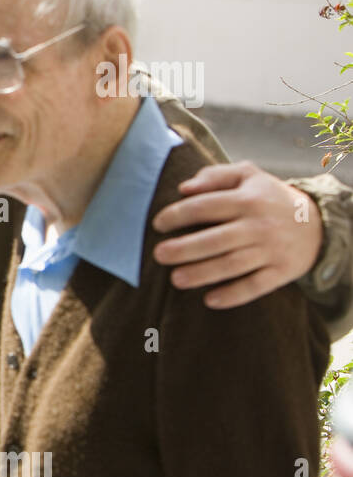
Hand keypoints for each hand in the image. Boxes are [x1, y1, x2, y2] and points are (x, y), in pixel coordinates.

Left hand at [151, 161, 321, 308]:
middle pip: (216, 239)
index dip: (178, 215)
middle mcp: (259, 225)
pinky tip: (210, 300)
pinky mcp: (282, 272)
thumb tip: (184, 188)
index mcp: (247, 199)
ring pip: (233, 264)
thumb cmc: (268, 198)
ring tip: (176, 279)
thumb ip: (215, 176)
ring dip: (202, 273)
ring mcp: (271, 250)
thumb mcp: (248, 176)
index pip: (206, 206)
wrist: (319, 223)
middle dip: (185, 248)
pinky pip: (256, 286)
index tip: (157, 224)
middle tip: (159, 255)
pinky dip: (234, 294)